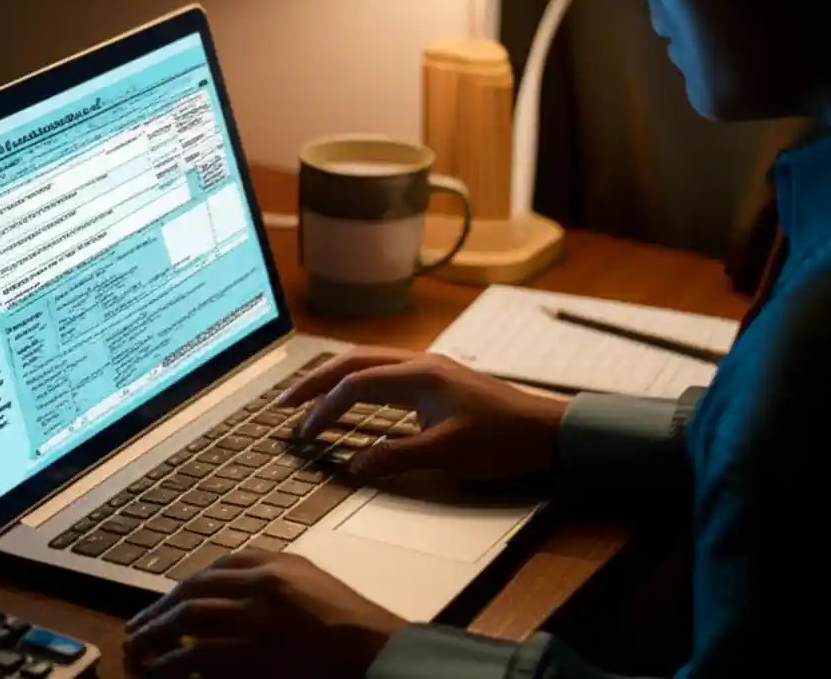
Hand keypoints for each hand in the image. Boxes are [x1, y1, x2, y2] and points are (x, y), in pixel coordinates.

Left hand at [124, 550, 406, 678]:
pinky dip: (175, 665)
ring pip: (189, 622)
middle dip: (159, 610)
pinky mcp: (251, 659)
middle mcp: (260, 586)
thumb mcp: (311, 580)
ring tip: (140, 649)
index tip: (166, 600)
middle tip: (138, 627)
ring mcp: (254, 623)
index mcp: (275, 564)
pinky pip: (199, 659)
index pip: (214, 568)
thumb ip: (271, 575)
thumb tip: (226, 585)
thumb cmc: (351, 622)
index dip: (183, 586)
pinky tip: (162, 672)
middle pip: (193, 592)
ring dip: (157, 636)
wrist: (377, 654)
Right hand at [277, 347, 566, 483]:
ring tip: (305, 399)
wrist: (549, 432)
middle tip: (282, 404)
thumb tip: (352, 466)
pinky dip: (357, 383)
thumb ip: (394, 458)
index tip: (303, 433)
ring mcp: (429, 369)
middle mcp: (420, 363)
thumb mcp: (445, 454)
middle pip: (353, 363)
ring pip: (368, 364)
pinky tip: (350, 398)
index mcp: (418, 374)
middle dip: (314, 383)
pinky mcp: (437, 381)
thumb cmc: (501, 440)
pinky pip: (384, 373)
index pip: (355, 385)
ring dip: (334, 380)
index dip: (324, 409)